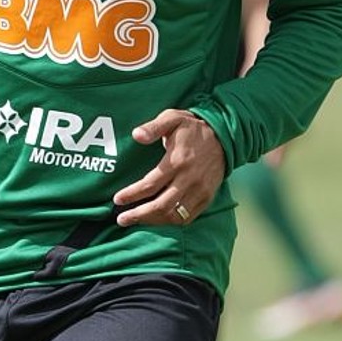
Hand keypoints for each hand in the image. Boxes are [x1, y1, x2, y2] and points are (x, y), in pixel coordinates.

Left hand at [113, 109, 225, 227]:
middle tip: (121, 219)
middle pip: (161, 205)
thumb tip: (136, 135)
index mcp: (177, 161)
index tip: (117, 199)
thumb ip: (153, 127)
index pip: (150, 185)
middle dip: (138, 215)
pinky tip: (157, 219)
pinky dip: (170, 222)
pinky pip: (187, 218)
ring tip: (136, 220)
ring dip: (153, 221)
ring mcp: (200, 191)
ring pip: (174, 215)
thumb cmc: (192, 128)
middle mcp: (189, 179)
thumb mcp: (172, 118)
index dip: (132, 195)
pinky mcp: (207, 198)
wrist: (224, 137)